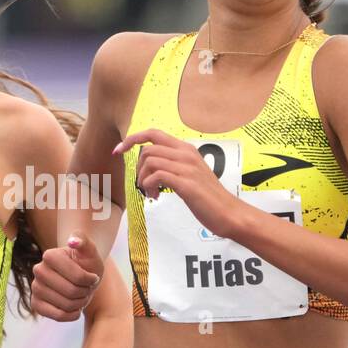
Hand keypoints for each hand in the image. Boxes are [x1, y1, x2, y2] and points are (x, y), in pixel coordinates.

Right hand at [31, 230, 102, 321]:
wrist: (80, 279)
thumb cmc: (86, 264)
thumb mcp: (90, 252)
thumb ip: (85, 241)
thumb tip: (72, 241)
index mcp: (50, 255)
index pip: (78, 276)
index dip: (90, 280)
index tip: (93, 277)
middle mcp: (38, 270)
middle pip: (71, 292)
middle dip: (85, 292)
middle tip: (87, 288)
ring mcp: (35, 287)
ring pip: (66, 305)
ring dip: (80, 303)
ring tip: (81, 296)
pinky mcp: (35, 304)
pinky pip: (58, 316)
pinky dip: (71, 314)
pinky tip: (75, 307)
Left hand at [113, 128, 242, 236]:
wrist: (230, 213)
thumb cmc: (209, 197)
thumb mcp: (190, 174)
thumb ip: (173, 165)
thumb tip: (150, 165)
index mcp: (187, 149)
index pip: (153, 133)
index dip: (131, 139)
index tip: (118, 151)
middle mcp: (187, 154)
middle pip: (147, 149)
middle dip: (138, 169)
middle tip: (144, 186)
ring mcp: (187, 168)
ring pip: (150, 162)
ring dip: (143, 180)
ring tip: (151, 193)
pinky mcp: (187, 184)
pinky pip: (156, 176)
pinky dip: (149, 187)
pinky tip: (157, 197)